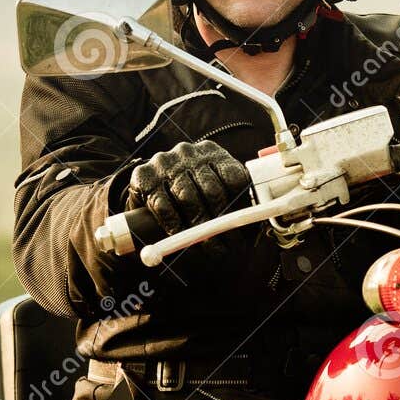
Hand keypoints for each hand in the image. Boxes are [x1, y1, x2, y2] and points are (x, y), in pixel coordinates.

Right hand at [126, 140, 249, 236]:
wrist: (148, 185)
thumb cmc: (189, 190)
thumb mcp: (212, 188)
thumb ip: (232, 201)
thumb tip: (255, 225)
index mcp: (213, 153)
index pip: (235, 178)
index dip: (242, 207)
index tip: (246, 229)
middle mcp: (189, 152)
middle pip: (212, 190)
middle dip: (222, 223)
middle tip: (229, 246)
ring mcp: (165, 161)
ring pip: (188, 198)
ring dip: (200, 228)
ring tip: (210, 247)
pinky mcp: (144, 176)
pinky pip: (164, 205)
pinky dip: (175, 225)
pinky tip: (182, 237)